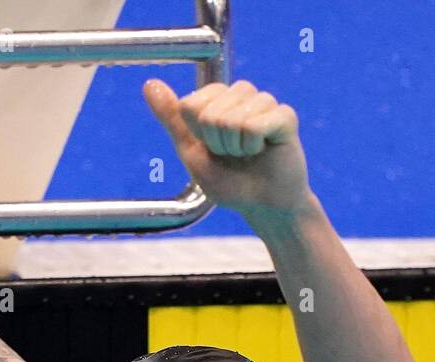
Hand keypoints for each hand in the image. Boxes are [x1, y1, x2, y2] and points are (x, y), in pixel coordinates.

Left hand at [143, 78, 312, 220]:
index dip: (198, 136)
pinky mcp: (284, 115)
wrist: (262, 206)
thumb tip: (150, 84)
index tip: (213, 149)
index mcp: (216, 98)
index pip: (190, 106)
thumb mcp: (191, 152)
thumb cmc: (229, 181)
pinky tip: (264, 150)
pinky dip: (253, 146)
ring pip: (232, 119)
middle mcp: (240, 94)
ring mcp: (264, 102)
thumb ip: (172, 118)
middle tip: (234, 155)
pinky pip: (255, 125)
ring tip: (248, 154)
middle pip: (209, 114)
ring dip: (235, 147)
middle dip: (217, 144)